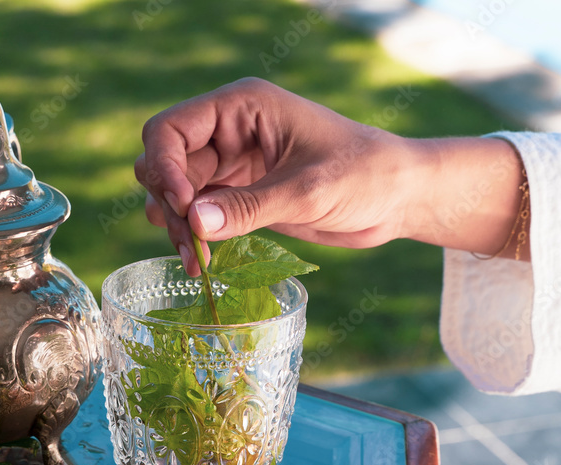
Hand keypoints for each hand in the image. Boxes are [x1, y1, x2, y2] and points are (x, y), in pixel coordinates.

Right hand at [136, 78, 525, 274]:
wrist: (397, 198)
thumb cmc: (365, 175)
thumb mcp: (309, 191)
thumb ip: (250, 206)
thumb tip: (193, 223)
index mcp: (241, 108)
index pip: (170, 129)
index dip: (165, 167)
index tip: (184, 207)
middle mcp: (227, 132)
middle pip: (163, 163)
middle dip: (168, 203)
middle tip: (190, 244)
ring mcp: (229, 165)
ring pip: (173, 192)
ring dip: (175, 225)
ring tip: (196, 260)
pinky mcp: (236, 195)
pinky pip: (195, 214)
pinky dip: (192, 237)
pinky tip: (204, 261)